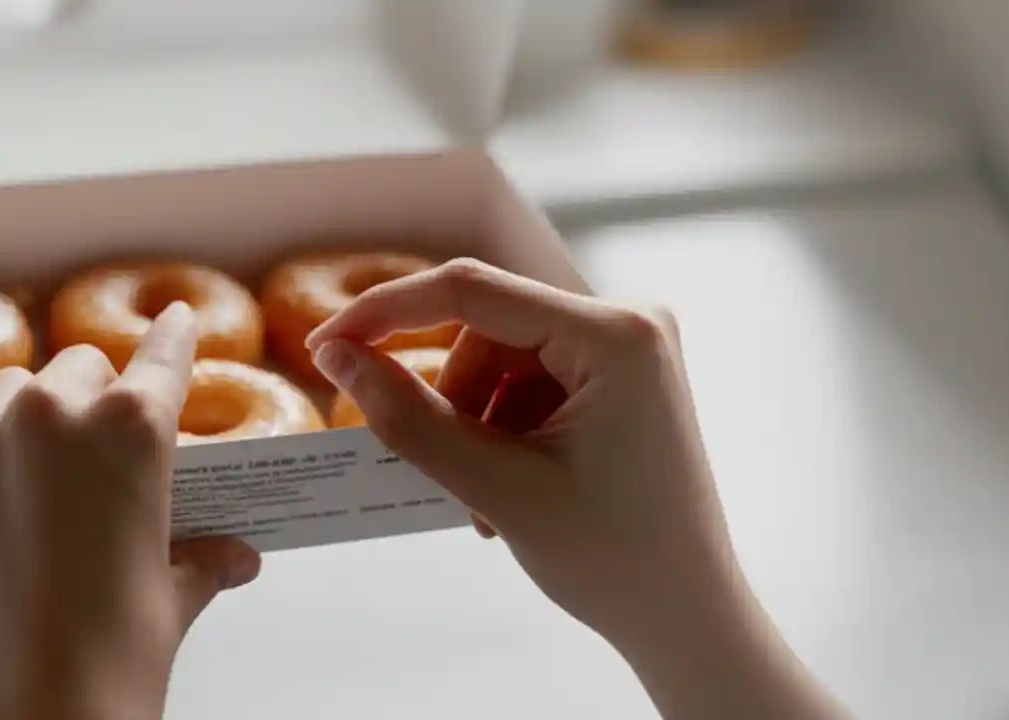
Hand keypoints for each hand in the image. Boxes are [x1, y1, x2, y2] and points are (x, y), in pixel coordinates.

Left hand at [0, 302, 260, 719]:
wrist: (38, 704)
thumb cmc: (118, 648)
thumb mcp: (177, 588)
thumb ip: (207, 554)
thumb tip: (237, 556)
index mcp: (136, 426)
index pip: (163, 354)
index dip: (171, 337)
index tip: (170, 322)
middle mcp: (57, 411)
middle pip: (81, 368)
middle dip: (93, 400)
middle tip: (94, 453)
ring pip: (13, 386)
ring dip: (29, 411)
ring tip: (34, 466)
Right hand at [306, 259, 844, 718]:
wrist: (685, 614)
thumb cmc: (613, 559)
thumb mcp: (496, 488)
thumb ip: (409, 417)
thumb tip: (337, 357)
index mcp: (616, 334)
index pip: (471, 290)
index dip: (385, 313)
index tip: (323, 347)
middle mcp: (628, 322)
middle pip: (486, 331)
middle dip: (451, 402)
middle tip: (444, 475)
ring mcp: (627, 348)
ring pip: (500, 360)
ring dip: (474, 426)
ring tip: (489, 502)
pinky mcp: (619, 375)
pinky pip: (529, 381)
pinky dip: (502, 431)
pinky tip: (514, 489)